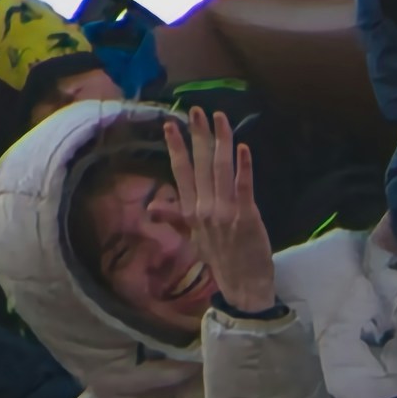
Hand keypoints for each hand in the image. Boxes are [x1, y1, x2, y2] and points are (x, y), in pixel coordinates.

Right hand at [171, 106, 281, 313]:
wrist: (242, 287)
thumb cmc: (221, 261)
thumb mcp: (193, 239)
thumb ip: (175, 217)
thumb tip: (151, 207)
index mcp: (191, 212)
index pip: (181, 173)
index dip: (176, 148)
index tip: (171, 124)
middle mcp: (204, 209)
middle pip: (200, 165)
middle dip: (198, 136)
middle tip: (197, 110)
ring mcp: (224, 212)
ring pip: (221, 169)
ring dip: (221, 141)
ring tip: (221, 118)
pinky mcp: (246, 217)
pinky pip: (244, 187)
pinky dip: (244, 167)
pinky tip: (243, 148)